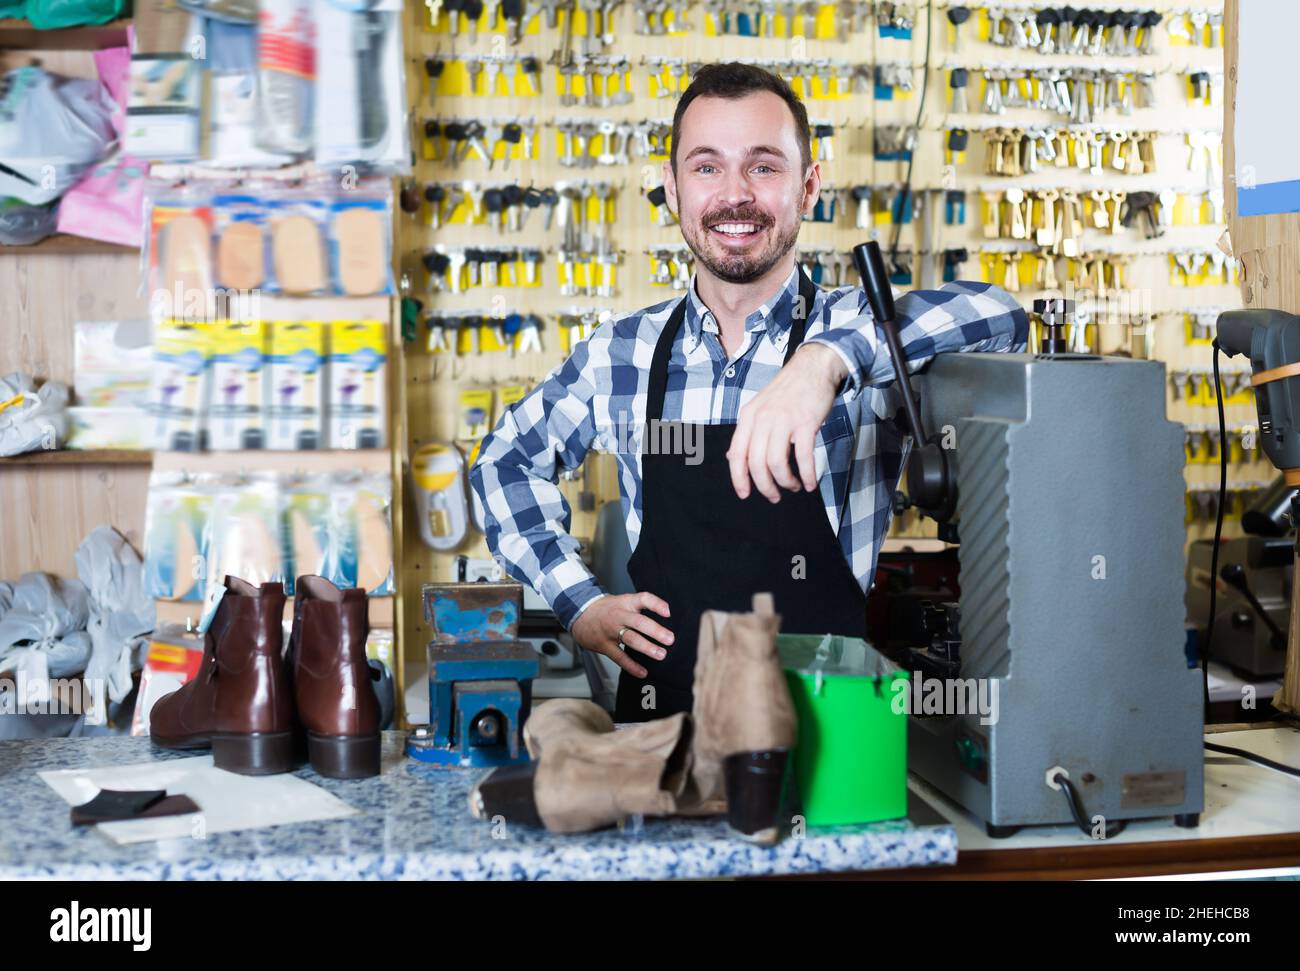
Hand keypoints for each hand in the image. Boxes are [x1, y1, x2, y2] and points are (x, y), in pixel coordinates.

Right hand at [570, 593, 673, 678]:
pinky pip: (619, 657)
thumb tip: (666, 618)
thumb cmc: (607, 609)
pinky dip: (631, 666)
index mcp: (626, 602)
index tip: (668, 612)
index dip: (656, 604)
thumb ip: (640, 607)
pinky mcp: (604, 645)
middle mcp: (619, 615)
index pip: (643, 599)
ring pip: (630, 639)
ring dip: (647, 647)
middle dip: (655, 631)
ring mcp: (611, 630)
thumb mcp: (622, 601)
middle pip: (639, 622)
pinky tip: (642, 672)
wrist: (580, 613)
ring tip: (661, 655)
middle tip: (670, 639)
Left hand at [727, 343, 847, 502]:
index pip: (736, 454)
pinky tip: (810, 482)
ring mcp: (784, 420)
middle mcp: (762, 419)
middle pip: (756, 463)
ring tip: (793, 486)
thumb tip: (732, 457)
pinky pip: (803, 457)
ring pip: (777, 463)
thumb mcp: (759, 407)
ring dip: (786, 482)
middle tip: (774, 496)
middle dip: (765, 486)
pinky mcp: (805, 423)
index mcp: (748, 417)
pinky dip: (806, 474)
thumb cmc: (787, 390)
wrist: (812, 367)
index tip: (744, 494)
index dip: (739, 479)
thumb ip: (747, 432)